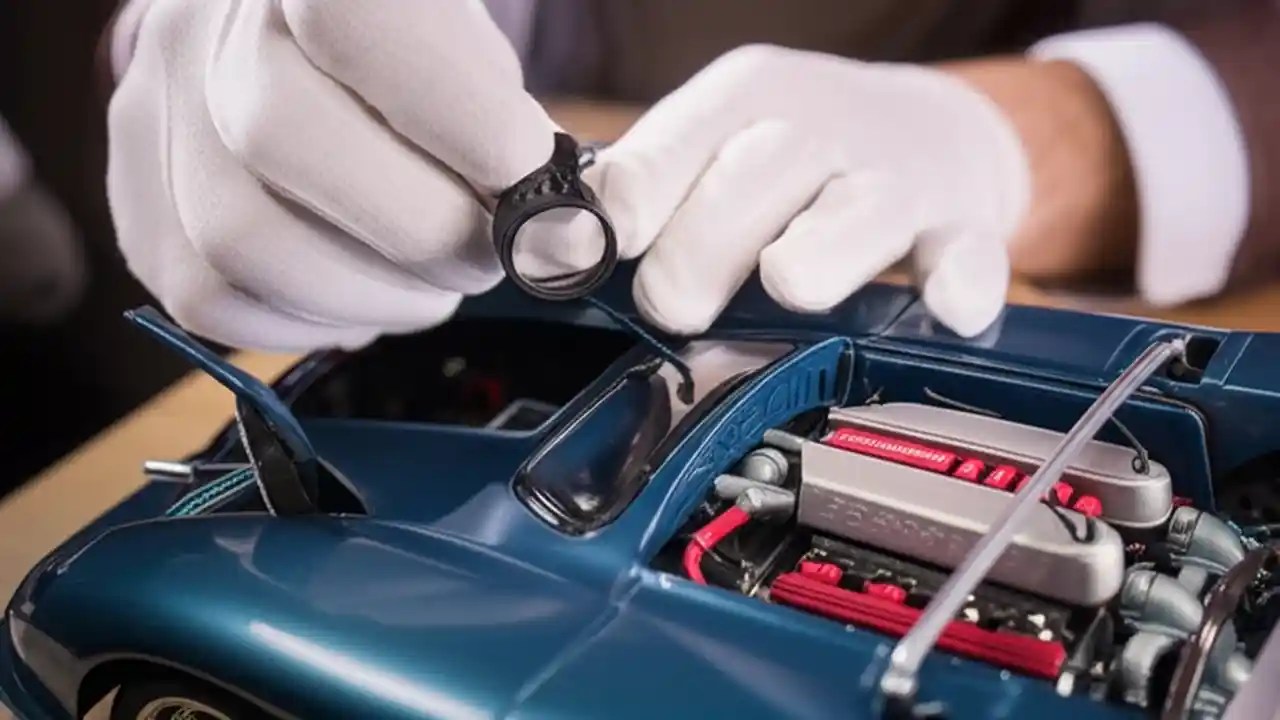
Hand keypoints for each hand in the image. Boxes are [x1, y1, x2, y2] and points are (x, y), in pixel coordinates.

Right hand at [109, 0, 594, 350]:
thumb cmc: (409, 41)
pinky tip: (366, 298)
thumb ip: (503, 112)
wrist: (286, 37)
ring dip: (371, 292)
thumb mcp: (469, 39)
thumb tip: (556, 235)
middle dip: (423, 229)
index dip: (464, 123)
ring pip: (239, 237)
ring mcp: (157, 113)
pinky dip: (309, 322)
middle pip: (284, 139)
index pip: (358, 24)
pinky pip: (208, 296)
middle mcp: (205, 28)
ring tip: (435, 286)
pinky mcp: (140, 201)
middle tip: (488, 255)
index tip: (536, 183)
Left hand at [588, 45, 1032, 336]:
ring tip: (786, 282)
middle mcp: (823, 125)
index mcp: (747, 96)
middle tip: (671, 306)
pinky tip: (946, 305)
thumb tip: (556, 246)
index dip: (624, 209)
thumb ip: (646, 187)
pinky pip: (968, 257)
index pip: (670, 148)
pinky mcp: (962, 228)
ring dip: (814, 254)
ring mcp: (899, 177)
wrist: (928, 132)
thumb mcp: (716, 140)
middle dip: (699, 252)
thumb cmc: (795, 153)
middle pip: (753, 180)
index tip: (591, 256)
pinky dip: (959, 282)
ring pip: (857, 214)